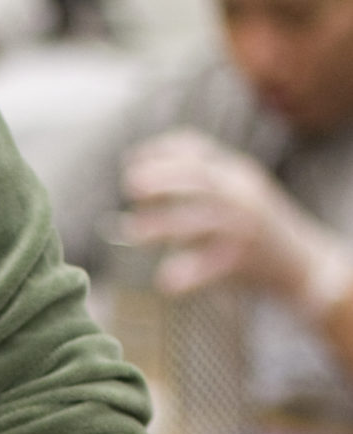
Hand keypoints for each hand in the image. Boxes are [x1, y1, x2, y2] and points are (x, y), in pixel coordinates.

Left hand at [122, 129, 352, 319]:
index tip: (132, 160)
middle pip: (199, 180)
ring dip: (163, 225)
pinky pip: (213, 266)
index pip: (198, 152)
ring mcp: (245, 227)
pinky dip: (188, 273)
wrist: (303, 264)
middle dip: (162, 179)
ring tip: (132, 232)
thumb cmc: (259, 231)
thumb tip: (149, 181)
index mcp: (237, 174)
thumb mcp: (238, 194)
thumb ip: (203, 185)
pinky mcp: (246, 260)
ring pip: (200, 221)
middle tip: (130, 185)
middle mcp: (242, 195)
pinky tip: (165, 281)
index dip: (163, 152)